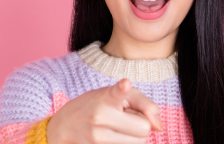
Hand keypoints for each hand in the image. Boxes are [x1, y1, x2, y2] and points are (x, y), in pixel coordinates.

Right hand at [46, 78, 162, 143]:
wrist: (64, 126)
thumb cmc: (96, 105)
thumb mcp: (118, 95)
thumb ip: (145, 105)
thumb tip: (159, 128)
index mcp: (106, 98)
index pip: (117, 93)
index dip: (122, 89)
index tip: (124, 84)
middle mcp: (100, 117)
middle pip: (143, 129)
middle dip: (140, 125)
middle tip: (124, 118)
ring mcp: (97, 138)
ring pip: (138, 143)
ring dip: (133, 137)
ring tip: (116, 127)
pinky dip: (124, 143)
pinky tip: (111, 136)